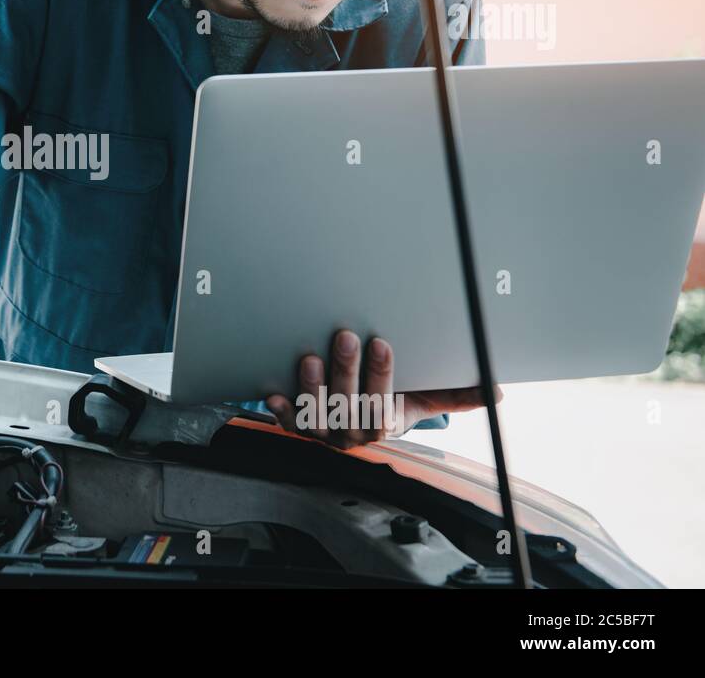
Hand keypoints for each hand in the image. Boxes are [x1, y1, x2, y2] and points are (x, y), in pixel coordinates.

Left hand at [263, 329, 502, 449]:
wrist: (361, 415)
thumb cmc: (395, 397)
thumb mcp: (425, 395)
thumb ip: (457, 393)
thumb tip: (496, 391)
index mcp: (384, 424)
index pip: (384, 404)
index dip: (382, 375)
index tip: (381, 342)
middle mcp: (352, 433)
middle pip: (349, 406)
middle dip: (347, 371)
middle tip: (346, 336)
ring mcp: (324, 432)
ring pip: (317, 416)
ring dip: (312, 388)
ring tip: (310, 358)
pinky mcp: (299, 426)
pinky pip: (288, 423)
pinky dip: (280, 411)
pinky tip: (272, 393)